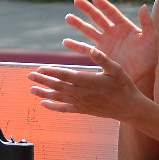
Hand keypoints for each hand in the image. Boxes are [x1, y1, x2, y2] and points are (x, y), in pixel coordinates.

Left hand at [27, 42, 148, 120]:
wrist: (129, 107)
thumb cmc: (124, 85)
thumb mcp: (116, 68)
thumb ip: (102, 59)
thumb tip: (92, 49)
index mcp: (88, 80)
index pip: (65, 75)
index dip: (51, 72)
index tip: (40, 68)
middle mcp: (82, 93)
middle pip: (58, 86)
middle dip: (42, 81)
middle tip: (29, 76)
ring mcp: (81, 103)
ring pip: (59, 98)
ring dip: (44, 93)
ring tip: (31, 90)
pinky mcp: (83, 110)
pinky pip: (65, 109)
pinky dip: (53, 107)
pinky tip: (44, 104)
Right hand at [66, 0, 154, 87]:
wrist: (141, 77)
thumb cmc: (148, 58)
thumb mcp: (151, 39)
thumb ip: (147, 23)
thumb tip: (144, 6)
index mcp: (124, 26)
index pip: (112, 12)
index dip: (103, 5)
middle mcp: (113, 33)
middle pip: (97, 18)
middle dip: (87, 9)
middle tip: (77, 1)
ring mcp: (105, 43)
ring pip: (89, 30)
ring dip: (78, 24)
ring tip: (68, 17)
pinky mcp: (99, 55)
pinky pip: (85, 49)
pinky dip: (75, 45)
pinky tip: (66, 42)